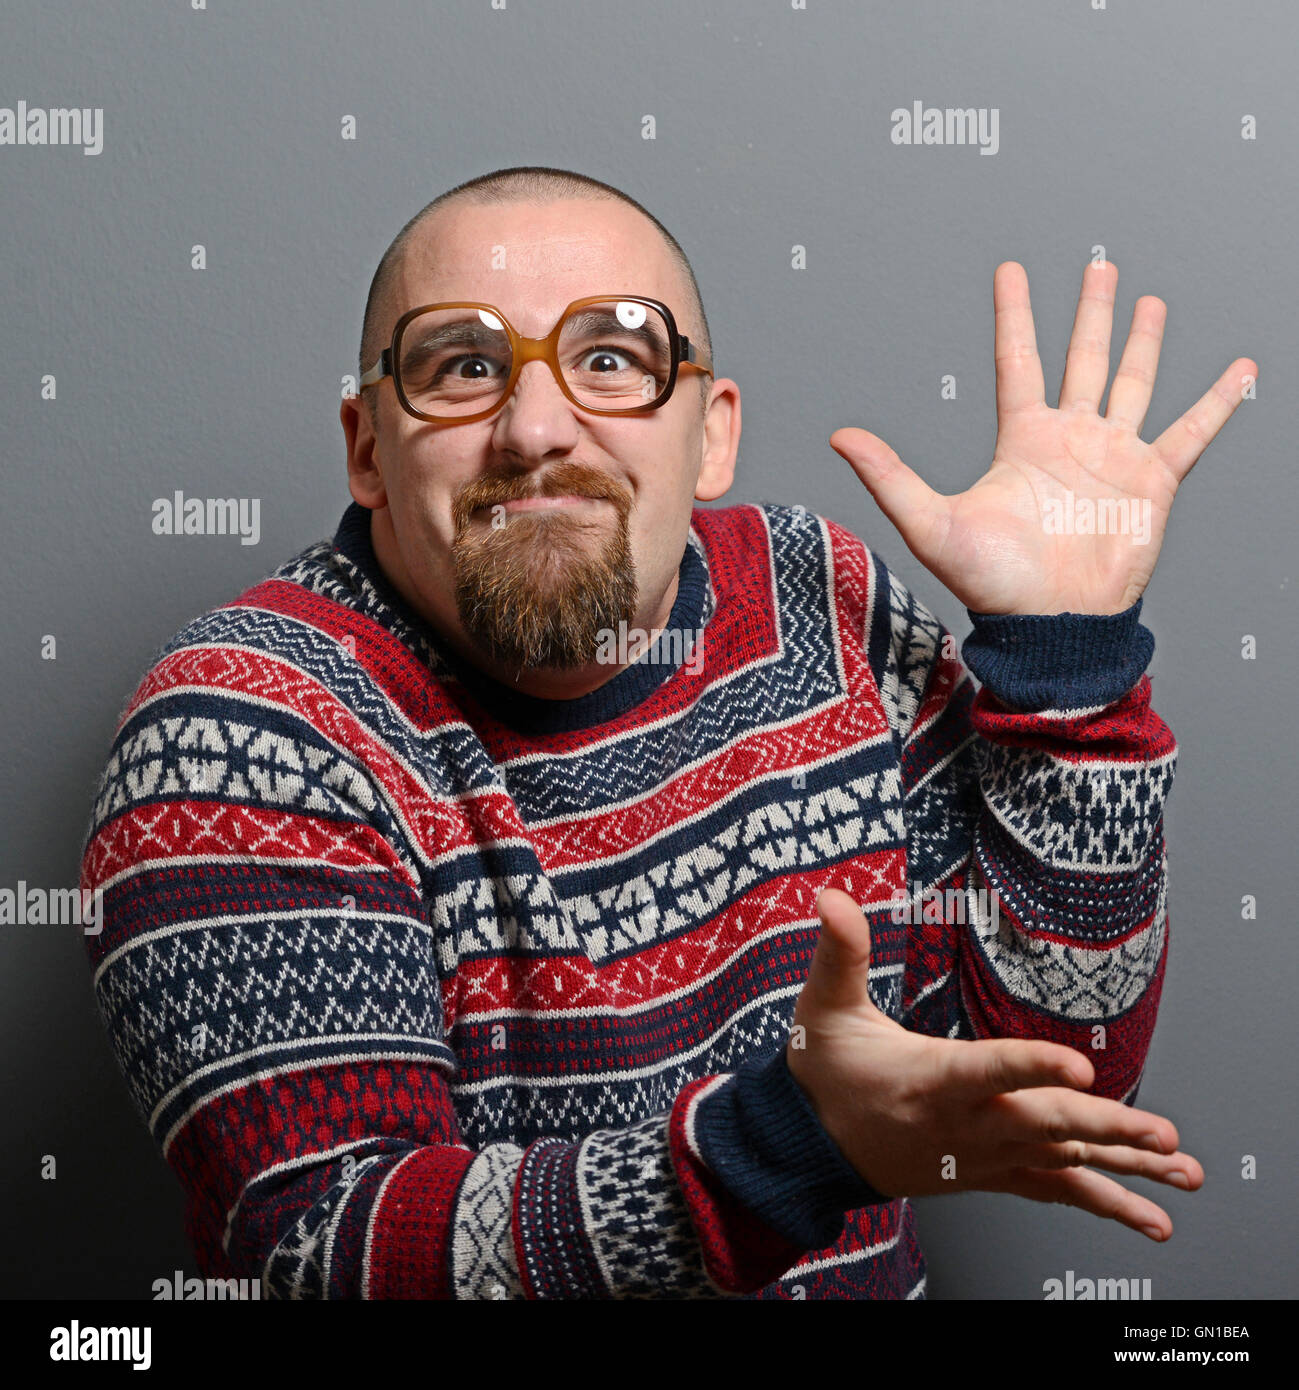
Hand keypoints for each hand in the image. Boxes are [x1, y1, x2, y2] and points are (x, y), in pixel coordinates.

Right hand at [785, 889, 1203, 1239]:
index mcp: (931, 1080)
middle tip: (1159, 1133)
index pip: (989, 1070)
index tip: (1078, 1066)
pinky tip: (1152, 1217)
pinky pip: (1056, 1190)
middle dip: (1106, 1127)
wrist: (813, 1150)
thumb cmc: (825, 1075)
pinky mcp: (993, 1173)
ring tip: (1180, 1168)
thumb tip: (831, 897)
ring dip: (1125, 1164)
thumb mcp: (824, 1007)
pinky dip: (1107, 1202)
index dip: (1032, 1067)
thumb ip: (838, 951)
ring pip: (1062, 1158)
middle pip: (1044, 1124)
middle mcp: (966, 1124)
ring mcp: (984, 1154)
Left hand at [829, 260, 1256, 614]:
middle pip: (1082, 359)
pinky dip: (1217, 401)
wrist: (1052, 624)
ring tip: (1150, 301)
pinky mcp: (1153, 481)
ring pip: (1133, 382)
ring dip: (1142, 342)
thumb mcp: (931, 524)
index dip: (1014, 315)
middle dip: (1091, 314)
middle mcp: (1070, 439)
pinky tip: (1238, 369)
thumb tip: (840, 436)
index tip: (1010, 271)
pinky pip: (1192, 431)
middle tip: (1099, 268)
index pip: (1018, 361)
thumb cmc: (993, 584)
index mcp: (1022, 440)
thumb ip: (891, 477)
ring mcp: (1114, 456)